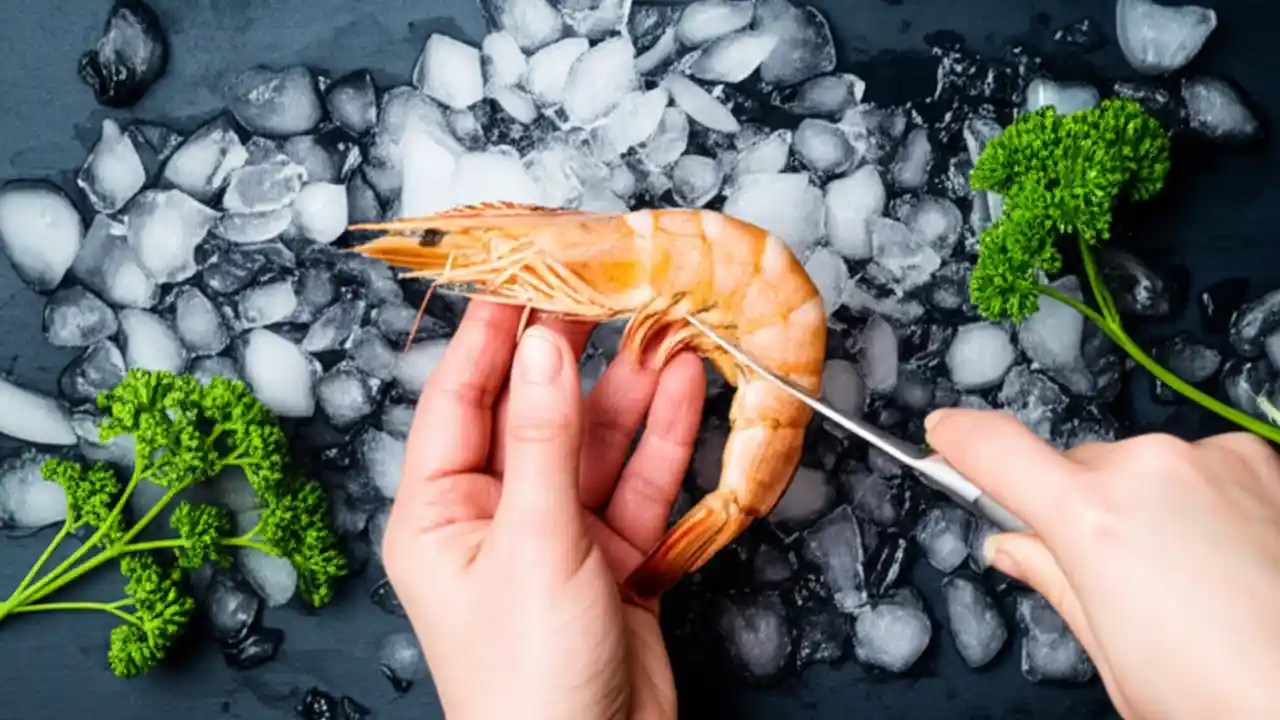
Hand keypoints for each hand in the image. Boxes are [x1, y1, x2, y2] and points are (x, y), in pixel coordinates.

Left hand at [381, 300, 704, 719]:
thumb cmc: (530, 679)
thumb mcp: (533, 545)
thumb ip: (541, 439)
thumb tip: (540, 341)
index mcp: (439, 513)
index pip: (459, 397)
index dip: (492, 331)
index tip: (524, 269)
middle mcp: (493, 516)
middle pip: (534, 413)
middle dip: (573, 354)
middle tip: (607, 284)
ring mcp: (557, 536)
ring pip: (594, 445)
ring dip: (630, 392)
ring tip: (664, 326)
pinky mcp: (612, 559)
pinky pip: (635, 486)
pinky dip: (661, 443)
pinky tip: (684, 390)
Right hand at [925, 408, 1279, 719]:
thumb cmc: (1227, 701)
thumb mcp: (1115, 658)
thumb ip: (1056, 582)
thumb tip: (1016, 546)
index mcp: (1095, 522)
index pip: (997, 451)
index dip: (959, 439)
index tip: (944, 433)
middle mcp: (1151, 471)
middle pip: (1077, 469)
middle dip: (1077, 509)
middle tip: (1106, 578)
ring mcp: (1212, 461)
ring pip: (1140, 469)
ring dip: (1143, 505)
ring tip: (1184, 582)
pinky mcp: (1262, 462)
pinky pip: (1198, 468)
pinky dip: (1197, 500)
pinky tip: (1225, 560)